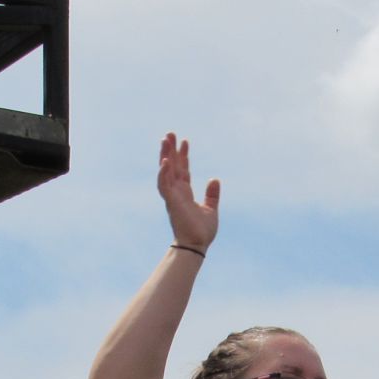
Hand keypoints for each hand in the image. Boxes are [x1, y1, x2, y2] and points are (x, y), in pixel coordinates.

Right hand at [158, 132, 219, 252]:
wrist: (197, 245)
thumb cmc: (202, 231)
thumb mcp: (211, 209)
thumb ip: (212, 194)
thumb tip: (215, 179)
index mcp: (185, 193)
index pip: (183, 170)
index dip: (183, 156)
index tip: (185, 141)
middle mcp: (177, 192)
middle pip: (172, 166)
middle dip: (170, 150)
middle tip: (170, 134)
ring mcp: (172, 196)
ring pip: (166, 172)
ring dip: (164, 156)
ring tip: (165, 140)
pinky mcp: (171, 203)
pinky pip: (164, 185)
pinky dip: (163, 174)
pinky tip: (165, 162)